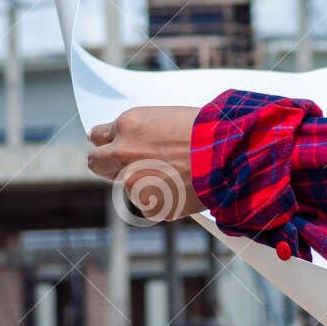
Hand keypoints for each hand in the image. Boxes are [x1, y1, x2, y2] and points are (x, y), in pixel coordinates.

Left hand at [86, 106, 205, 221]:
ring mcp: (135, 182)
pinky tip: (183, 187)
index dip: (107, 142)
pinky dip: (163, 198)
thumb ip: (142, 131)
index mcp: (128, 125)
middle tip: (126, 164)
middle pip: (97, 163)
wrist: (229, 155)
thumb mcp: (167, 119)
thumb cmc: (207, 130)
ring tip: (177, 173)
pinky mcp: (151, 206)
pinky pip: (151, 203)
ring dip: (144, 182)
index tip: (109, 146)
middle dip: (107, 163)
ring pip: (130, 185)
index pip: (99, 136)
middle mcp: (123, 153)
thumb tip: (131, 141)